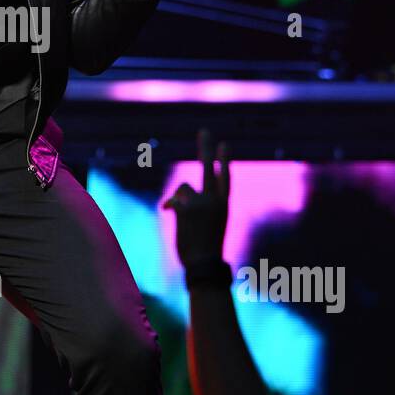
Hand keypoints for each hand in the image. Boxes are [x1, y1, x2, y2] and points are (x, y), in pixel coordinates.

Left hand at [161, 130, 229, 266]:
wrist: (203, 264)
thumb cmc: (205, 248)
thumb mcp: (210, 224)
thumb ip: (200, 205)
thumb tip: (176, 196)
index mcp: (224, 204)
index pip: (225, 178)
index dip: (224, 161)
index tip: (225, 144)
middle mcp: (214, 200)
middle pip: (208, 168)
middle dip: (206, 148)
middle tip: (204, 131)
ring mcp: (200, 202)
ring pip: (183, 187)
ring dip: (178, 199)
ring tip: (181, 216)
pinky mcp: (186, 206)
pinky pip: (172, 199)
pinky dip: (169, 207)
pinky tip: (170, 216)